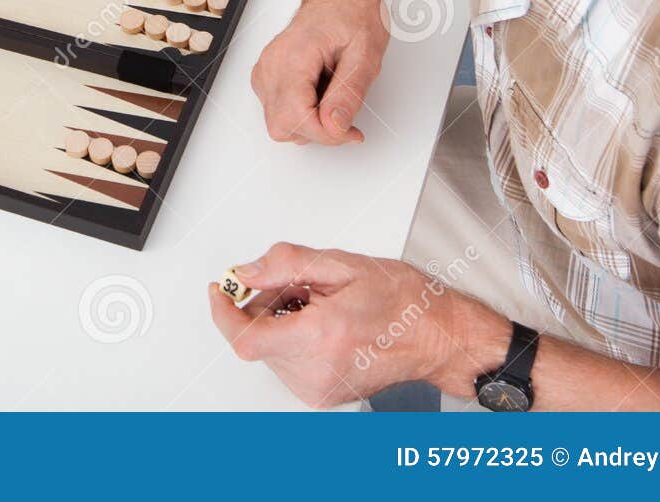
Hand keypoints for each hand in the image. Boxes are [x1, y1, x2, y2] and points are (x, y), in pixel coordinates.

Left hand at [206, 242, 503, 406]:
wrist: (438, 336)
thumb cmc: (403, 300)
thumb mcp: (342, 264)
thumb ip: (285, 264)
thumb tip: (248, 272)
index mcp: (321, 337)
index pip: (247, 338)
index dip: (224, 312)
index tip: (221, 290)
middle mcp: (317, 370)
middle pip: (258, 339)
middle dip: (262, 306)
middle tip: (294, 285)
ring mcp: (319, 388)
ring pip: (270, 350)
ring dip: (278, 321)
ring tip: (316, 304)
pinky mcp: (321, 395)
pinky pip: (286, 363)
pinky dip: (291, 338)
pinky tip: (319, 323)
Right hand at [249, 0, 386, 143]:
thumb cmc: (353, 13)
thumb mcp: (366, 54)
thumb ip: (349, 93)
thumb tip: (336, 127)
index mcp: (294, 56)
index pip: (295, 118)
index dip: (327, 134)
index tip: (351, 129)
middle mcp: (272, 64)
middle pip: (282, 126)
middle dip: (318, 131)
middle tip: (345, 116)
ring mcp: (266, 69)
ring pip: (279, 123)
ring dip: (310, 122)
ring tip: (333, 95)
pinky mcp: (267, 75)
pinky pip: (278, 111)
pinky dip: (301, 112)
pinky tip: (320, 94)